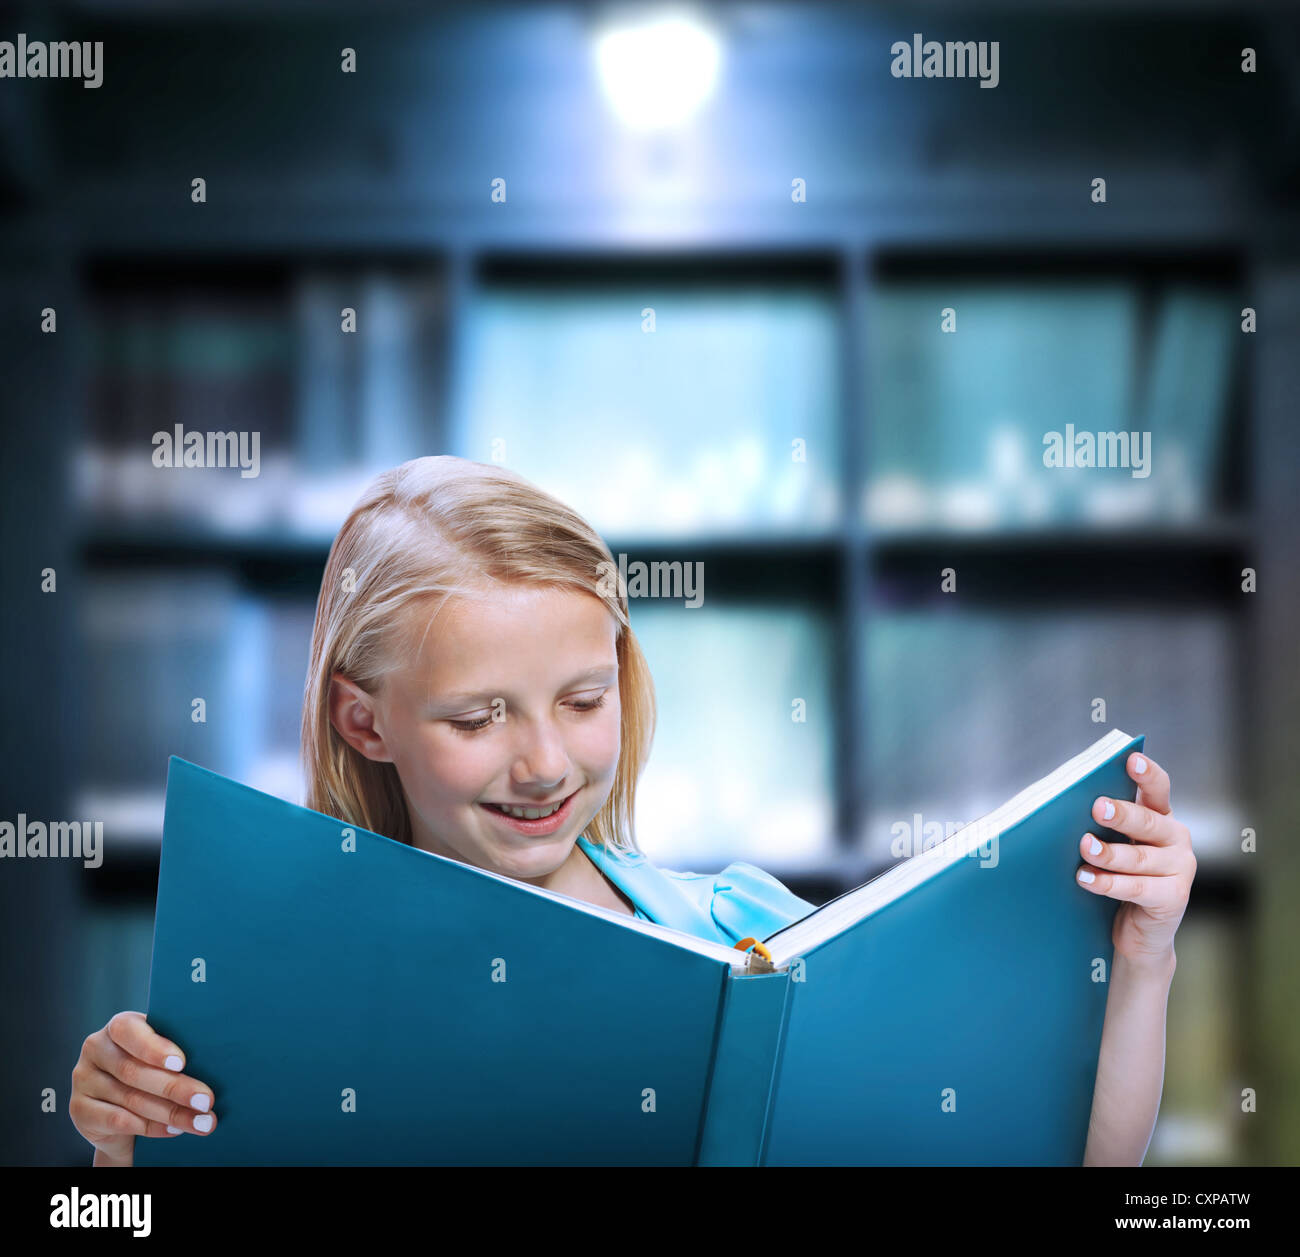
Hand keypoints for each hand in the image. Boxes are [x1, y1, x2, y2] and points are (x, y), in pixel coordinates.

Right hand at [70, 1011, 216, 1166]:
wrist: (121, 1110)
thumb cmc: (153, 1069)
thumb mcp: (162, 1054)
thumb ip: (176, 1050)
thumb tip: (220, 1058)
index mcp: (118, 1026)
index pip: (129, 1031)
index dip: (154, 1048)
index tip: (182, 1062)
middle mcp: (95, 1048)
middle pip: (135, 1071)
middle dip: (175, 1088)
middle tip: (206, 1100)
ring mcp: (83, 1079)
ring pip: (130, 1099)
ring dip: (171, 1113)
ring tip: (200, 1121)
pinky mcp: (79, 1110)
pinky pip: (118, 1120)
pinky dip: (150, 1127)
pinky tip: (173, 1130)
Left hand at [1075, 751, 1194, 973]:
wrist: (1138, 933)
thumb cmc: (1117, 879)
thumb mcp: (1113, 847)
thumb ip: (1101, 827)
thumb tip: (1061, 807)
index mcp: (1160, 818)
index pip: (1158, 789)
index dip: (1146, 774)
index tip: (1131, 759)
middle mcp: (1176, 839)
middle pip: (1147, 821)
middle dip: (1121, 814)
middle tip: (1097, 808)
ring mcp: (1180, 869)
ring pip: (1138, 858)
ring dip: (1108, 853)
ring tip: (1084, 848)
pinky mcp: (1174, 898)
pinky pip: (1137, 888)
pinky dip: (1108, 883)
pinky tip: (1085, 878)